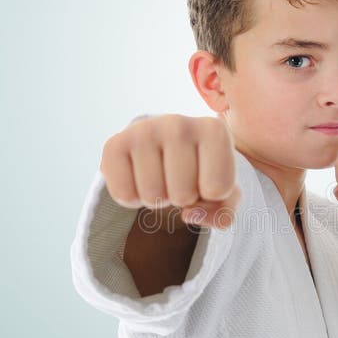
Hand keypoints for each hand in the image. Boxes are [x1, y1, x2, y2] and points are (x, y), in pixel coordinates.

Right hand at [99, 114, 240, 228]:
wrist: (162, 150)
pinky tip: (138, 179)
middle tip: (178, 179)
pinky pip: (124, 195)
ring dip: (157, 199)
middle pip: (183, 195)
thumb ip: (223, 214)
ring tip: (160, 177)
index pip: (217, 189)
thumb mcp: (223, 195)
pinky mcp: (115, 144)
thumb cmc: (199, 172)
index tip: (205, 178)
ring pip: (153, 197)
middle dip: (182, 198)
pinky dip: (131, 199)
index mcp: (214, 130)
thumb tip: (189, 214)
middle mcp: (178, 123)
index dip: (211, 195)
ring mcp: (144, 130)